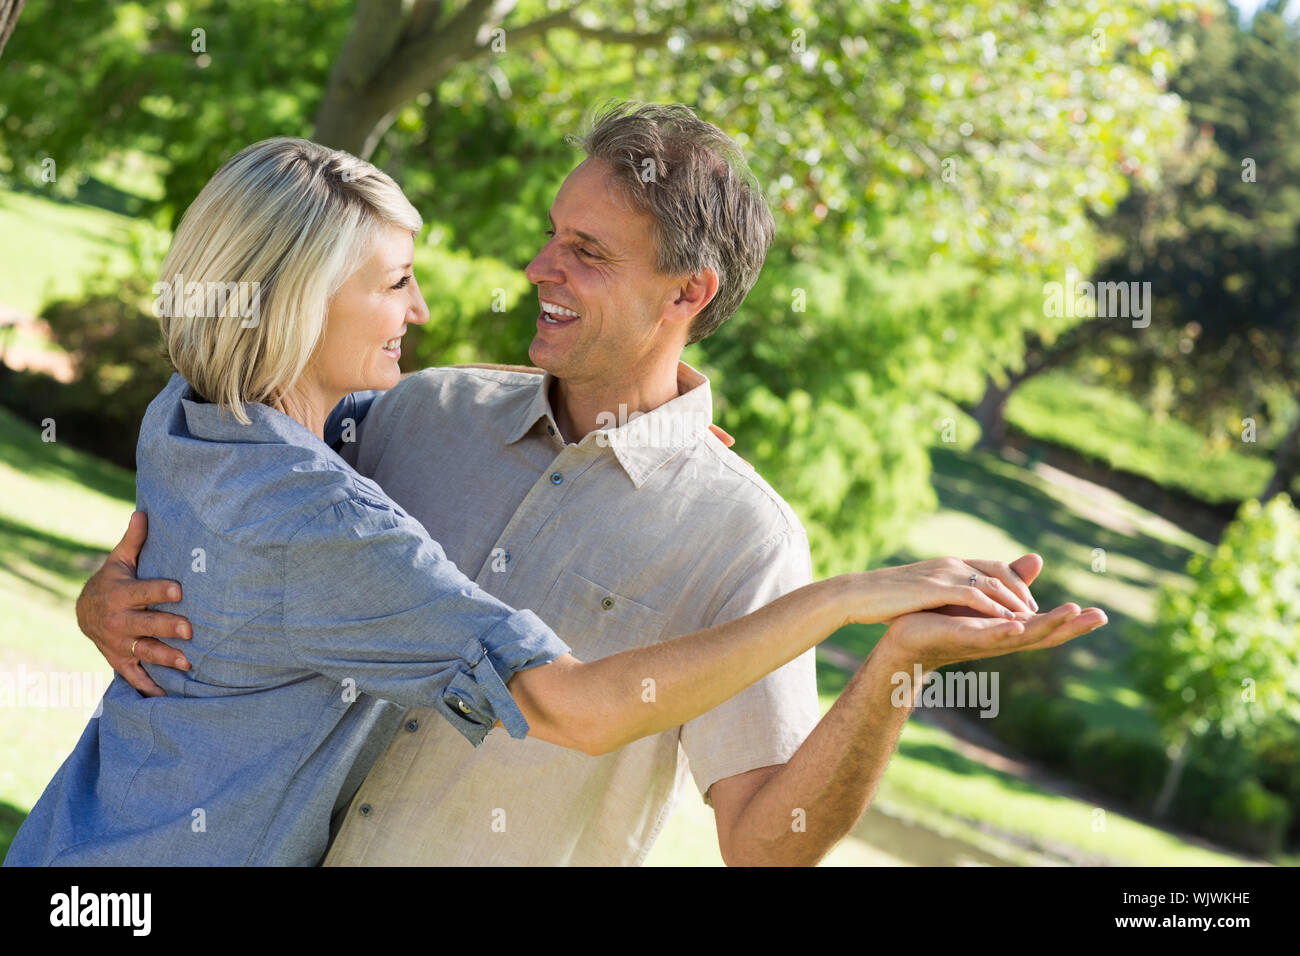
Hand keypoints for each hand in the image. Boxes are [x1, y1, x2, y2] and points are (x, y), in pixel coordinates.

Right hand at [77, 511, 192, 696]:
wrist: (85, 611)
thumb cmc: (113, 581)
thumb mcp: (120, 560)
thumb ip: (134, 541)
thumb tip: (143, 512)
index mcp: (120, 594)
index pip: (142, 592)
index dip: (160, 591)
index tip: (179, 590)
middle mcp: (118, 621)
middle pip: (146, 625)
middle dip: (167, 628)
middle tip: (191, 629)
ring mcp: (119, 644)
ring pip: (144, 652)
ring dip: (165, 658)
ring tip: (188, 663)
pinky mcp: (120, 660)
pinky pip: (134, 676)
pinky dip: (149, 688)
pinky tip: (168, 696)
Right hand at [853, 554, 1042, 624]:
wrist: (858, 594)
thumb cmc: (886, 597)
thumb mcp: (922, 590)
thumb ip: (945, 590)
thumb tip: (957, 602)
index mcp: (950, 565)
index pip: (994, 567)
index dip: (1016, 584)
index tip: (1028, 604)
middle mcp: (952, 565)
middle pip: (1000, 572)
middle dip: (1023, 592)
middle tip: (1038, 613)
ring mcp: (944, 575)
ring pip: (992, 583)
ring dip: (1015, 602)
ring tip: (1032, 620)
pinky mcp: (935, 589)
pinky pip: (973, 596)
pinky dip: (994, 608)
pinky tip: (1007, 622)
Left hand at [880, 600, 1107, 673]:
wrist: (905, 635)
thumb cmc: (945, 616)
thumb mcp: (984, 596)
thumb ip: (1010, 581)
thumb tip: (1037, 559)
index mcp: (1008, 628)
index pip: (1047, 626)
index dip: (1074, 622)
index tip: (1102, 614)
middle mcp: (1001, 638)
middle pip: (1043, 635)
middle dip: (1072, 626)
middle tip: (1101, 617)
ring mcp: (982, 640)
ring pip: (1020, 636)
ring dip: (1046, 625)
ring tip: (1073, 613)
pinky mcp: (960, 637)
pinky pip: (984, 636)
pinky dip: (1003, 631)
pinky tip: (1017, 625)